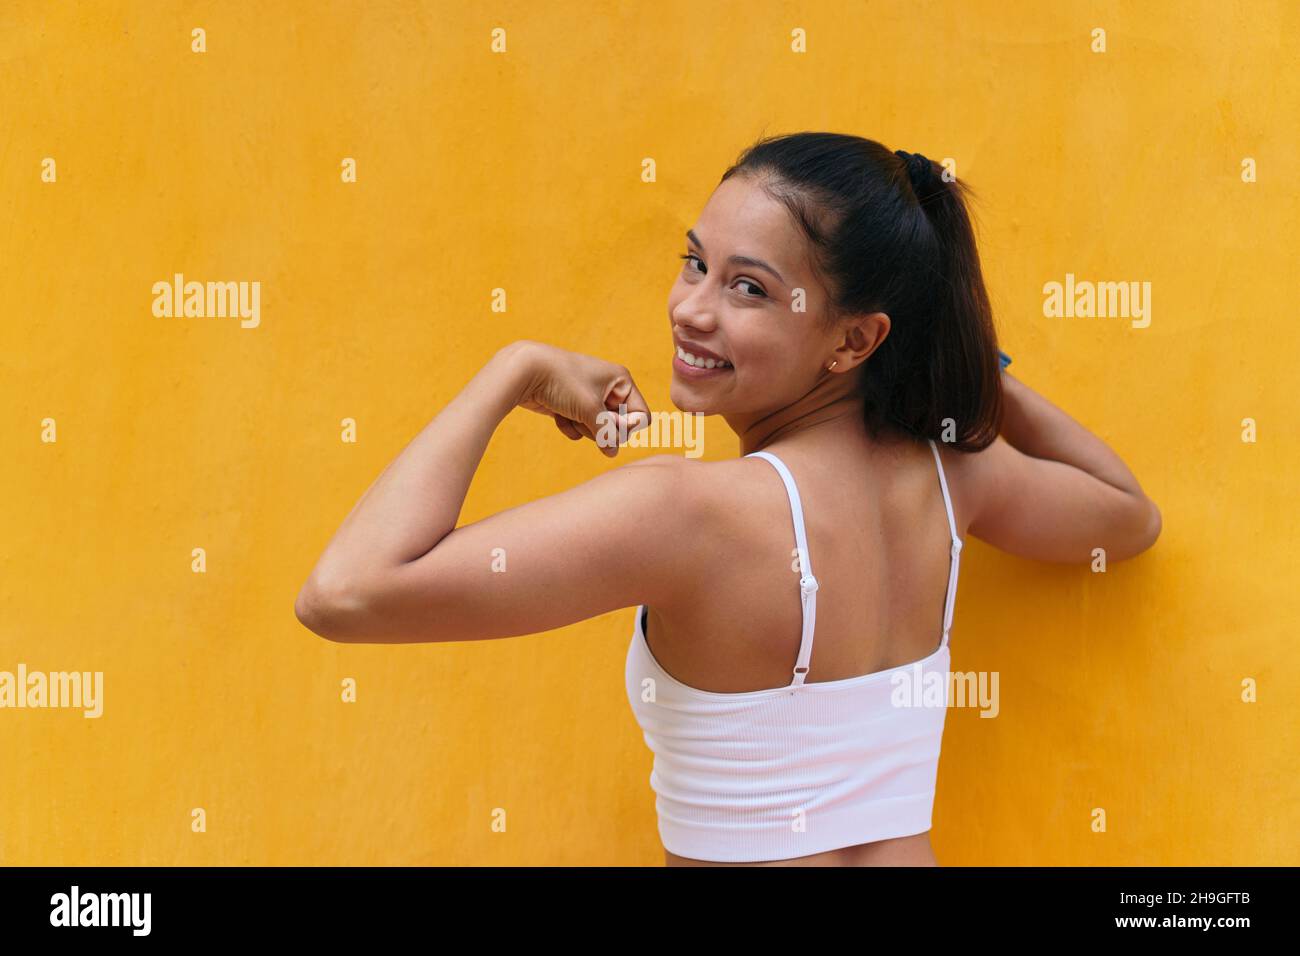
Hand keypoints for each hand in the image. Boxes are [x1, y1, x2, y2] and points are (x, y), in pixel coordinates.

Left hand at [509, 341, 650, 456]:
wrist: (524, 370)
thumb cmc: (562, 382)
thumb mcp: (589, 409)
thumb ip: (606, 433)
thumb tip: (612, 452)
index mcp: (621, 380)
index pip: (640, 416)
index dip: (627, 427)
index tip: (609, 424)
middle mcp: (608, 386)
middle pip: (618, 425)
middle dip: (601, 428)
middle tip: (586, 418)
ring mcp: (588, 396)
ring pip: (598, 428)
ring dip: (584, 428)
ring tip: (570, 415)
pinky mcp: (571, 405)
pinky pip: (580, 427)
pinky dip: (570, 426)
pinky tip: (558, 417)